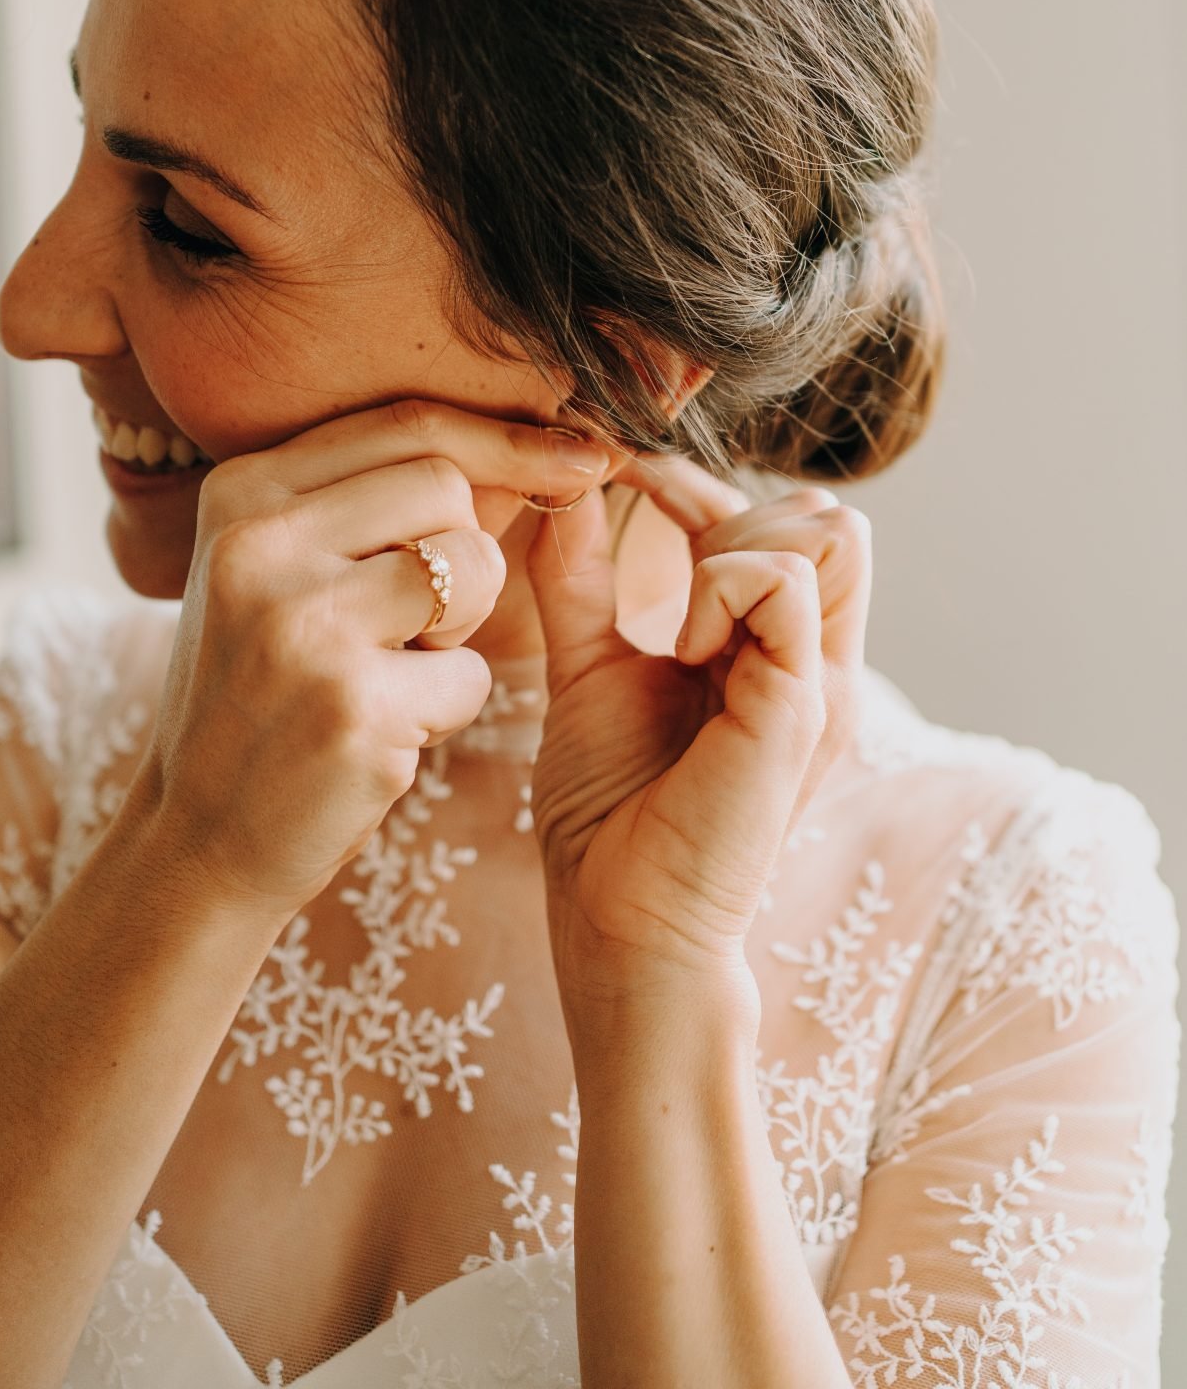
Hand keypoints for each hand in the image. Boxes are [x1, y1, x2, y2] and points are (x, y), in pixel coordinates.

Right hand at [137, 398, 608, 916]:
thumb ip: (380, 502)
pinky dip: (449, 707)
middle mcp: (260, 545)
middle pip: (449, 486)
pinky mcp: (353, 710)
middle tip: (411, 620)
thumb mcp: (285, 570)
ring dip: (465, 628)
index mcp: (241, 491)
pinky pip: (474, 675)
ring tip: (392, 667)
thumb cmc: (264, 690)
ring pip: (476, 567)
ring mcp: (304, 627)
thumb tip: (540, 448)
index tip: (584, 452)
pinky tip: (382, 733)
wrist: (197, 841)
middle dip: (467, 549)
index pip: (406, 424)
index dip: (508, 436)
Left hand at [523, 454, 871, 1008]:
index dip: (704, 487)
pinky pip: (785, 582)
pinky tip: (683, 651)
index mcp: (777, 654)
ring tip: (680, 621)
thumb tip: (571, 490)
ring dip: (737, 543)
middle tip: (652, 553)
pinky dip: (723, 587)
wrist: (620, 920)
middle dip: (725, 504)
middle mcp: (815, 662)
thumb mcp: (589, 668)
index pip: (784, 521)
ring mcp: (821, 683)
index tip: (628, 482)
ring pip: (832, 531)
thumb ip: (582, 582)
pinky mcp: (804, 707)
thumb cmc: (609, 813)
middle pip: (825, 515)